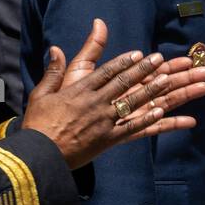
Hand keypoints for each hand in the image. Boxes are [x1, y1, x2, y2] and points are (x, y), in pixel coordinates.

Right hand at [21, 21, 204, 169]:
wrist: (38, 156)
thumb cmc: (37, 125)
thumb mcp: (41, 94)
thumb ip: (53, 71)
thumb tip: (55, 48)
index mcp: (80, 90)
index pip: (107, 72)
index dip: (124, 61)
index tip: (138, 53)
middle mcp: (95, 103)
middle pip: (124, 82)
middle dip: (143, 69)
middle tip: (159, 58)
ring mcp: (103, 122)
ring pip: (132, 102)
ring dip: (151, 90)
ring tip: (167, 79)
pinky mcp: (107, 140)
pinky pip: (131, 128)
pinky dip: (146, 120)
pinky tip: (160, 112)